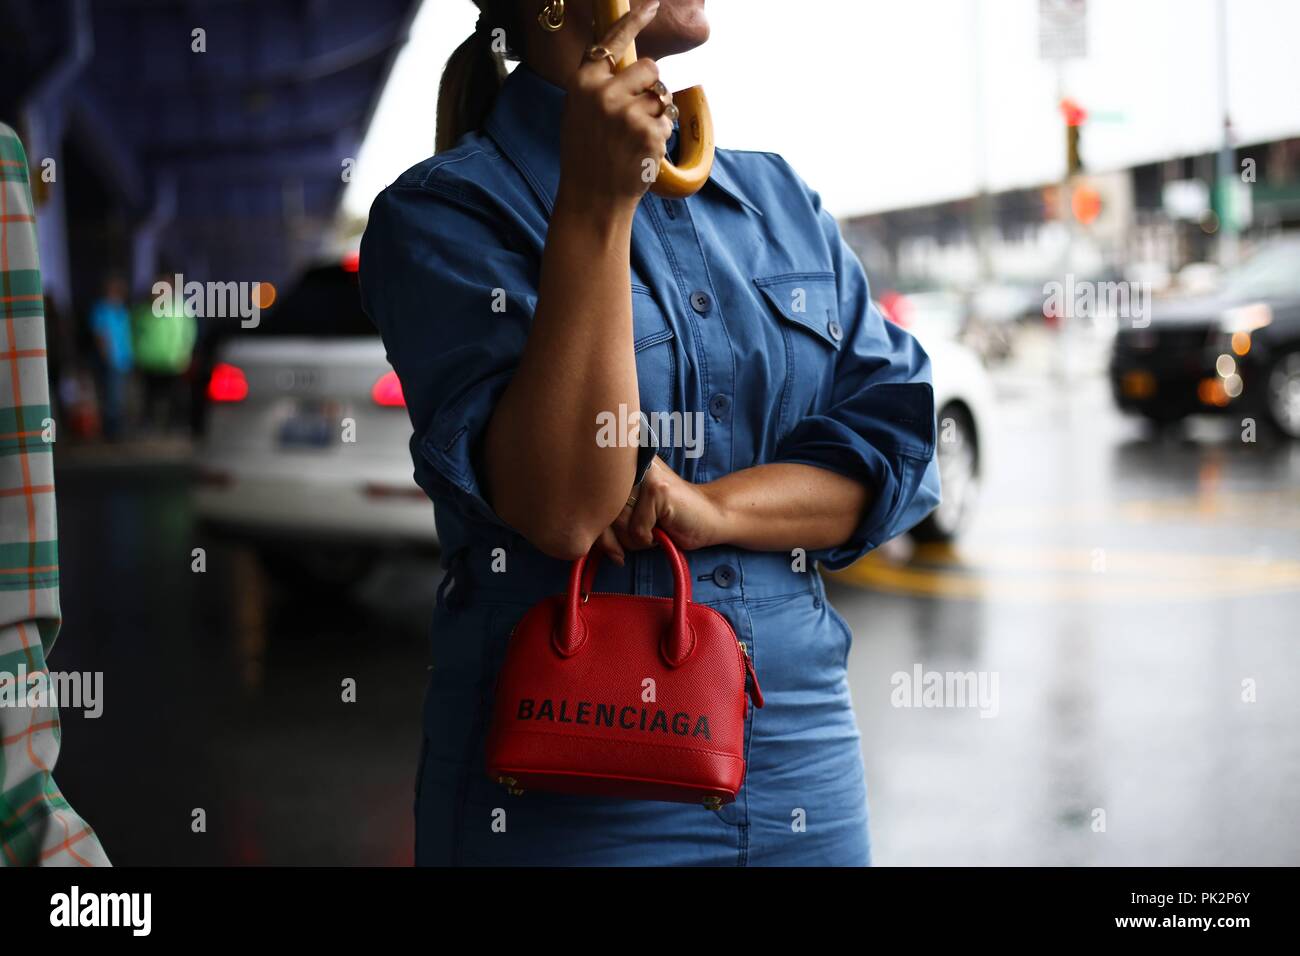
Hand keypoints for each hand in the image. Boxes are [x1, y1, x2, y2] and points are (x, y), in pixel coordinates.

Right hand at [555, 0, 672, 215]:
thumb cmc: (586, 156)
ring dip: (656, 116)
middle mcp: (603, 93)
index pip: (612, 41)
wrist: (592, 198)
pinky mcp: (648, 132)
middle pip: (649, 68)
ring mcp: (627, 113)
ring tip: (633, 140)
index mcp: (583, 83)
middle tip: (636, 114)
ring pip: (661, 97)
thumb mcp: (579, 113)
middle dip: (651, 87)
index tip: (652, 5)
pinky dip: (659, 138)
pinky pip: (666, 123)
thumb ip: (598, 86)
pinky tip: (641, 153)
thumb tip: (626, 65)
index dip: (634, 21)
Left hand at [597, 457, 726, 563]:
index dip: (594, 526)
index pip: (585, 497)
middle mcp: (628, 463)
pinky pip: (637, 530)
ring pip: (616, 521)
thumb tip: (578, 537)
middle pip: (597, 511)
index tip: (608, 542)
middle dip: (611, 538)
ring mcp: (644, 474)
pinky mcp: (657, 489)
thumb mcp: (628, 514)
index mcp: (618, 466)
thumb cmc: (663, 519)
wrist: (708, 516)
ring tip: (649, 531)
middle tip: (628, 542)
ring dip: (631, 539)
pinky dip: (647, 540)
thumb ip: (603, 517)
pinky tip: (661, 531)